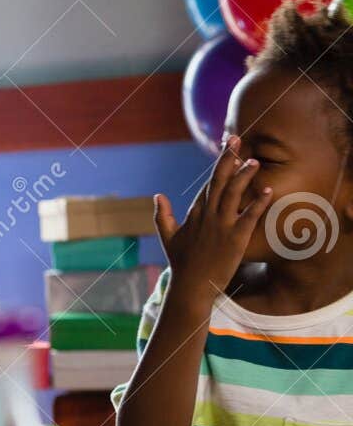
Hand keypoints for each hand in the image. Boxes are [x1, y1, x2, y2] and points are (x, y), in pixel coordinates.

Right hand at [155, 135, 273, 305]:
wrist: (191, 286)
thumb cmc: (181, 263)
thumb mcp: (168, 237)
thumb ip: (162, 215)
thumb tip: (157, 196)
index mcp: (195, 213)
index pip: (209, 183)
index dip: (220, 164)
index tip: (229, 146)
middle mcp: (208, 216)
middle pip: (219, 181)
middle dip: (228, 159)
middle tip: (236, 139)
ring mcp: (221, 226)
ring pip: (233, 194)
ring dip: (244, 176)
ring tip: (255, 161)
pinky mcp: (235, 238)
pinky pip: (249, 216)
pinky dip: (259, 203)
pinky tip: (268, 190)